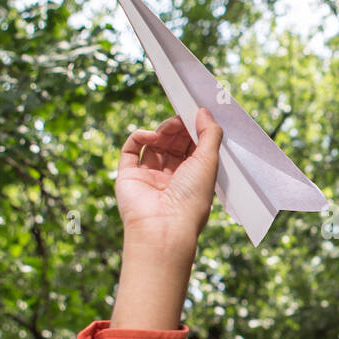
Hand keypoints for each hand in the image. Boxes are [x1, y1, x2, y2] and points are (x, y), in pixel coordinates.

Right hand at [115, 106, 222, 248]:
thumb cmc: (191, 198)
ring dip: (161, 131)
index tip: (196, 113)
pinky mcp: (129, 176)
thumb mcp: (209, 162)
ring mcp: (149, 176)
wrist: (163, 227)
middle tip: (180, 118)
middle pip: (174, 143)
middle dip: (178, 128)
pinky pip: (131, 150)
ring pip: (154, 144)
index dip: (194, 129)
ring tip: (165, 130)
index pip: (193, 146)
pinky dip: (139, 137)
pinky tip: (149, 136)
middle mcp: (172, 177)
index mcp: (194, 177)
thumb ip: (210, 134)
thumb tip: (203, 111)